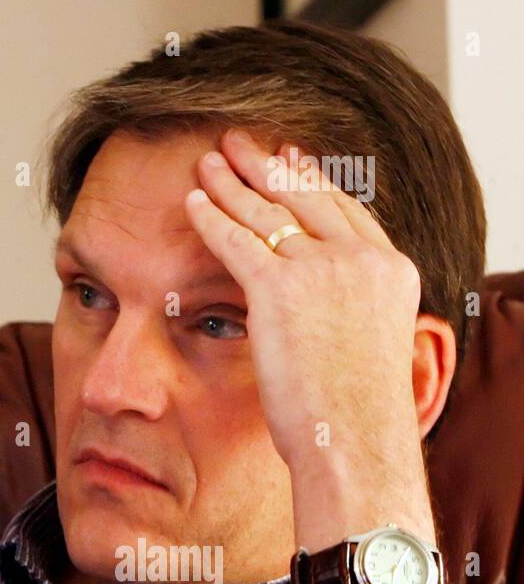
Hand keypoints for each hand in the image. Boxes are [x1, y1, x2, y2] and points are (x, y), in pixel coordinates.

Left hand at [183, 129, 426, 497]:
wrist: (355, 441)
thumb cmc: (357, 414)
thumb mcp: (370, 346)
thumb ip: (351, 311)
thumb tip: (324, 311)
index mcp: (391, 270)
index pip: (344, 209)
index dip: (310, 180)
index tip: (289, 158)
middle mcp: (361, 260)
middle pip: (304, 197)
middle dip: (266, 165)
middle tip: (238, 143)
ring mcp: (322, 270)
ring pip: (266, 213)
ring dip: (231, 183)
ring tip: (206, 164)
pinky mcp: (280, 289)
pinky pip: (236, 240)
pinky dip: (211, 218)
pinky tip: (192, 203)